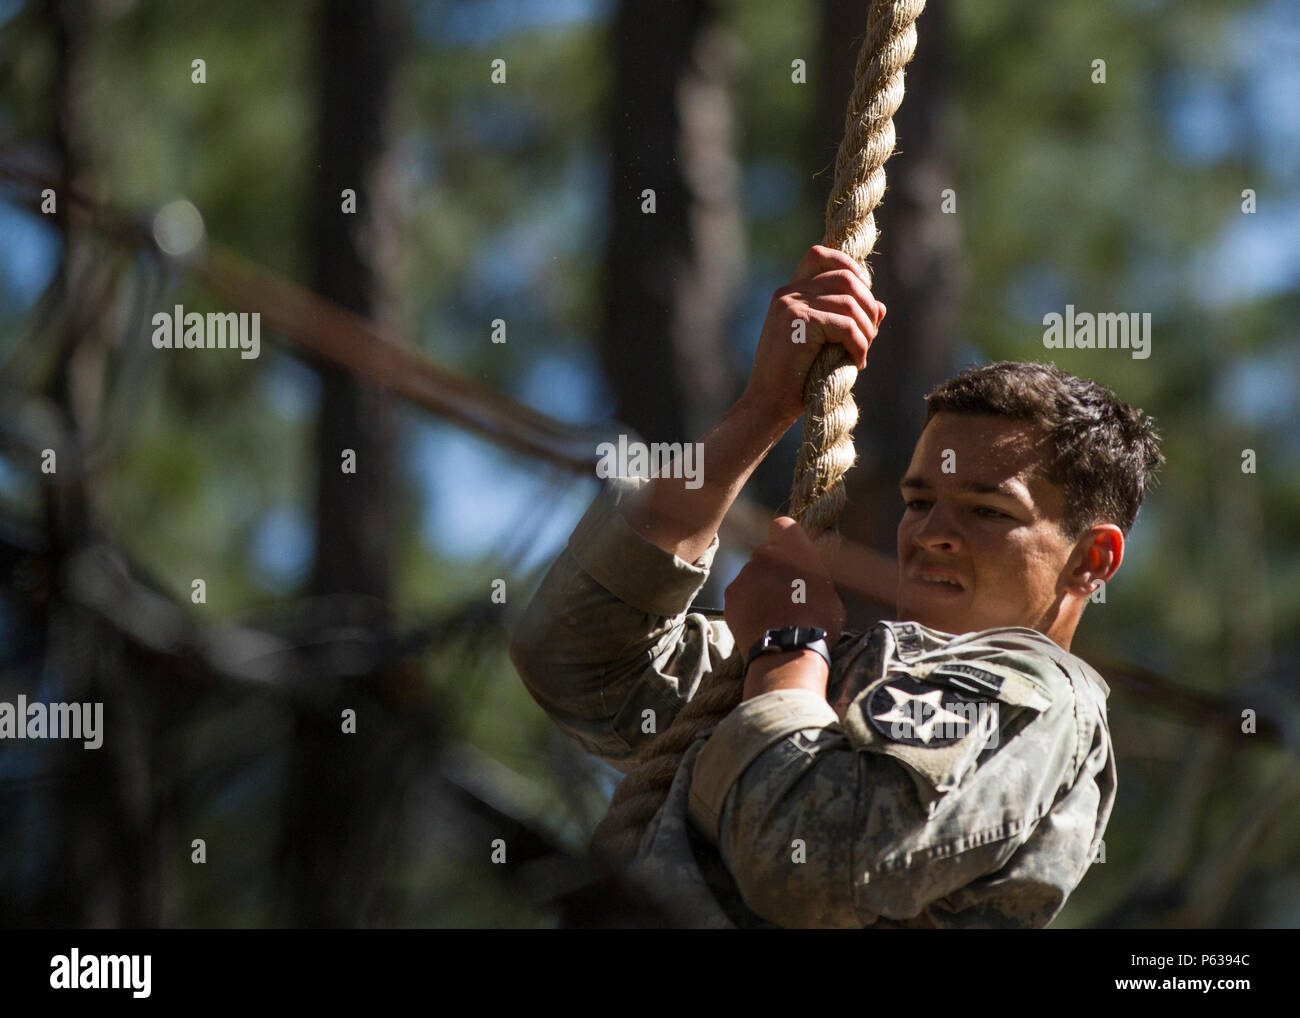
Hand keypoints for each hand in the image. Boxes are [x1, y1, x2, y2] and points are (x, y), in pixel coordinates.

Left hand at [724, 516, 846, 656]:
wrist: (786, 653)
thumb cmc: (818, 625)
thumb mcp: (829, 594)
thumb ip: (813, 574)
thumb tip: (807, 574)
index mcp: (796, 551)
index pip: (783, 526)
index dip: (785, 539)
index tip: (789, 554)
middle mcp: (768, 555)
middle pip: (766, 553)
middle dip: (773, 567)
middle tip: (784, 592)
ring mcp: (746, 574)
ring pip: (751, 574)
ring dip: (759, 586)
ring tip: (771, 613)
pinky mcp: (731, 593)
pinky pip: (739, 592)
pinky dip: (746, 602)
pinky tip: (758, 620)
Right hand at [742, 244, 885, 425]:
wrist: (769, 404)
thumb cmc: (796, 379)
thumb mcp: (826, 344)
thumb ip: (848, 322)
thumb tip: (881, 307)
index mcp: (789, 293)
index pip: (821, 255)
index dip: (851, 268)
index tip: (865, 298)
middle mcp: (788, 293)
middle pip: (845, 276)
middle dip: (868, 304)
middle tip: (869, 335)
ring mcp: (791, 305)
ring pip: (849, 301)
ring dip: (866, 328)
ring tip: (862, 352)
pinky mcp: (798, 322)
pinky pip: (845, 325)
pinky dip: (859, 344)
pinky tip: (857, 362)